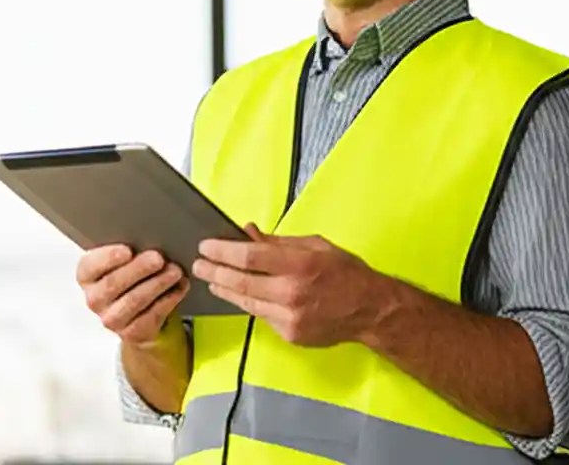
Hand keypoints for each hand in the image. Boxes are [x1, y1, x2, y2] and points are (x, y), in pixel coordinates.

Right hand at [76, 245, 188, 349]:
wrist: (139, 313)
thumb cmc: (131, 277)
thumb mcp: (124, 261)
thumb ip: (128, 250)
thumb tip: (148, 236)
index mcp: (87, 276)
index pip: (90, 266)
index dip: (108, 258)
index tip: (127, 250)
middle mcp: (94, 299)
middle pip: (114, 283)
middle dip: (138, 269)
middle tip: (158, 258)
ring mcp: (111, 319)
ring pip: (134, 300)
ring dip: (157, 284)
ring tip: (175, 271)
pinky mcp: (132, 332)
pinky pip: (152, 315)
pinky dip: (169, 299)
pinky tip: (180, 286)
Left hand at [193, 224, 392, 346]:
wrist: (370, 310)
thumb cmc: (346, 272)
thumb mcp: (316, 245)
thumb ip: (279, 242)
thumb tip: (248, 233)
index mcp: (300, 265)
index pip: (250, 257)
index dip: (223, 251)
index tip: (207, 246)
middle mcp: (292, 293)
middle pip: (241, 282)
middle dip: (214, 271)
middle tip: (198, 264)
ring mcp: (290, 317)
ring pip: (246, 302)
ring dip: (225, 289)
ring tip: (211, 279)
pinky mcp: (290, 334)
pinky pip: (261, 316)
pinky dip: (249, 303)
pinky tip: (239, 294)